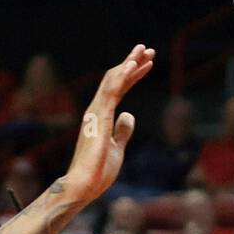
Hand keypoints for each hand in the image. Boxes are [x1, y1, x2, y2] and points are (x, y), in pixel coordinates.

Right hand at [60, 44, 155, 201]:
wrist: (85, 184)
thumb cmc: (99, 171)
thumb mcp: (117, 147)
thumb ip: (122, 130)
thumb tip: (129, 115)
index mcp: (102, 116)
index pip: (119, 89)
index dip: (133, 75)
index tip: (146, 64)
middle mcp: (97, 110)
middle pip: (116, 80)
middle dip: (132, 63)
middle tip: (148, 49)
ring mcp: (96, 113)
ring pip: (113, 81)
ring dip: (129, 64)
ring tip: (144, 51)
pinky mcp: (98, 119)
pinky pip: (110, 93)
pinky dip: (121, 77)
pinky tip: (132, 66)